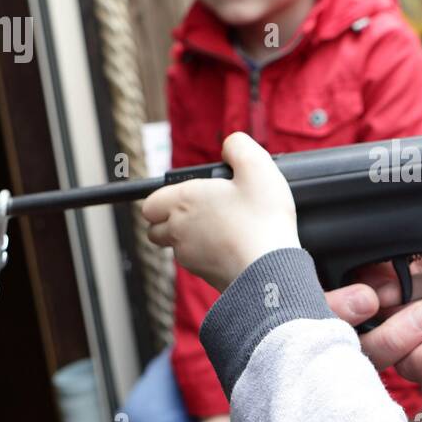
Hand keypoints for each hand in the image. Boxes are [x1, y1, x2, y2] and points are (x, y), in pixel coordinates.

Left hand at [143, 132, 298, 289]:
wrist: (270, 268)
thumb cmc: (262, 219)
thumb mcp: (258, 166)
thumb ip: (238, 146)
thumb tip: (229, 145)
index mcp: (183, 201)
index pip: (150, 202)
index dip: (165, 197)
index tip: (189, 194)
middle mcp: (178, 230)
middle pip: (156, 227)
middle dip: (171, 219)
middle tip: (202, 211)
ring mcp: (188, 256)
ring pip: (175, 246)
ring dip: (190, 237)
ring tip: (222, 228)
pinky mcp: (203, 276)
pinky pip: (195, 263)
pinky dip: (207, 255)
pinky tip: (233, 246)